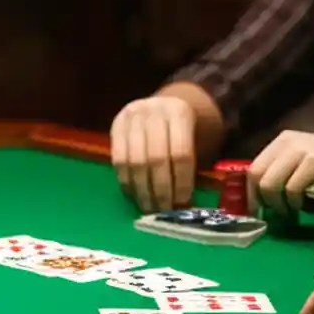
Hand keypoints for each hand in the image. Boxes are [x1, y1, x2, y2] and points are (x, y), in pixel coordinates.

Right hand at [110, 95, 195, 211]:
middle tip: (164, 209)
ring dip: (142, 189)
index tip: (183, 202)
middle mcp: (153, 111)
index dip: (182, 181)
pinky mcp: (115, 126)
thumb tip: (183, 203)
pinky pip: (119, 160)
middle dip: (161, 189)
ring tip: (150, 206)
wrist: (162, 104)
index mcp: (179, 113)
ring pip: (135, 161)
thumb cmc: (184, 128)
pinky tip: (135, 194)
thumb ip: (191, 164)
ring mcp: (131, 118)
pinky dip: (127, 181)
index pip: (181, 153)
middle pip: (156, 158)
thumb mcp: (197, 137)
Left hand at [249, 131, 313, 214]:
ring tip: (291, 214)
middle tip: (272, 217)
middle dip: (260, 200)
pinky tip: (303, 208)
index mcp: (284, 140)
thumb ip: (284, 174)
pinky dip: (293, 204)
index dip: (251, 193)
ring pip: (268, 184)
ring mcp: (300, 148)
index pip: (253, 168)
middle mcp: (288, 140)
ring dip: (277, 204)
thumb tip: (261, 196)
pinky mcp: (313, 161)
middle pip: (255, 175)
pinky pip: (289, 189)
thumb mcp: (308, 167)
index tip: (257, 212)